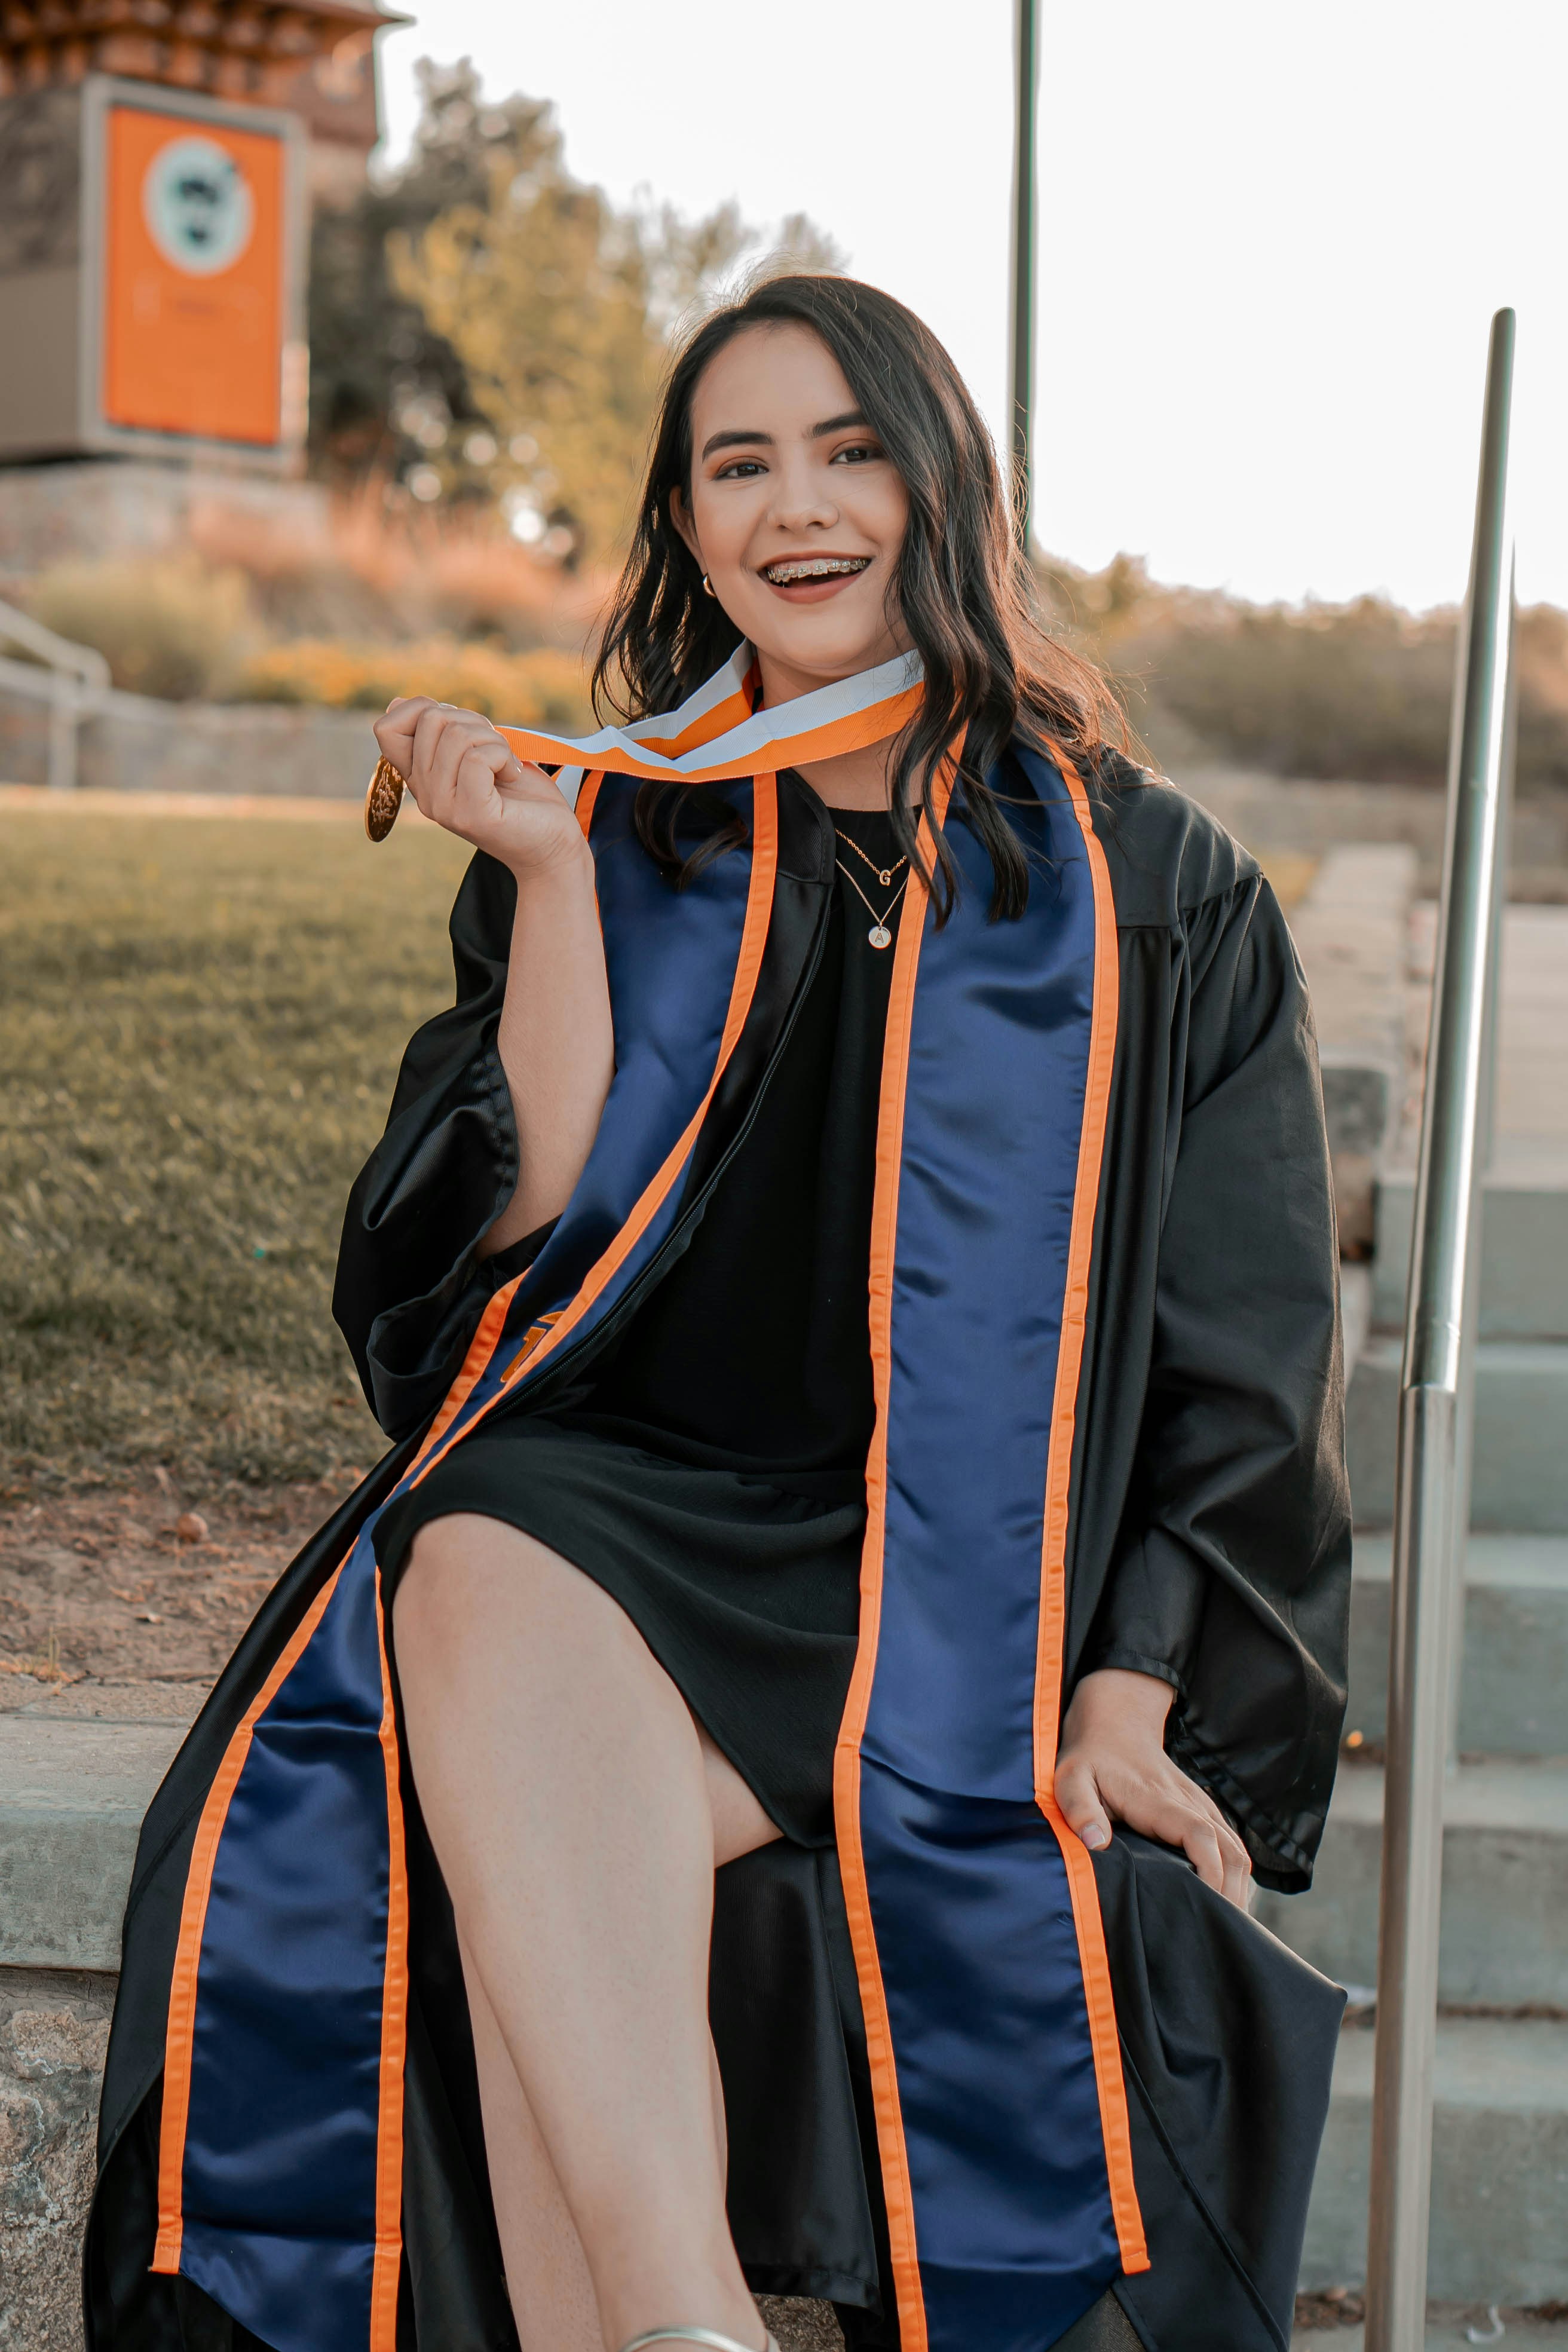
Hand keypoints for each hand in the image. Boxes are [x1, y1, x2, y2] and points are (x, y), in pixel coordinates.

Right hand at [373, 697, 586, 880]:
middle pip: (431, 720)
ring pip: (457, 735)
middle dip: (472, 721)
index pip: (386, 729)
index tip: (460, 725)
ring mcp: (444, 807)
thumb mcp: (475, 751)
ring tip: (506, 765)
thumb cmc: (519, 795)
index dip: (421, 709)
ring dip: (494, 740)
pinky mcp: (470, 814)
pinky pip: (478, 758)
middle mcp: (425, 795)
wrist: (552, 843)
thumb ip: (443, 732)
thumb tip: (400, 702)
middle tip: (495, 749)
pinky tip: (512, 775)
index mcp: (420, 778)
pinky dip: (504, 757)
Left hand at [1055, 1667, 1252, 1908]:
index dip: (1209, 1873)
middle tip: (1216, 1933)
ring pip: (1238, 1851)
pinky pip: (1232, 1846)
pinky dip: (1235, 1875)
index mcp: (1159, 1800)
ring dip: (1237, 1888)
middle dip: (1231, 1894)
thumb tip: (1098, 1844)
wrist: (1116, 1724)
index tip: (1202, 1904)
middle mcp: (1189, 1803)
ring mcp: (1201, 1806)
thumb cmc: (1091, 1758)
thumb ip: (1081, 1809)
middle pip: (1231, 1851)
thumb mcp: (1072, 1779)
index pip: (1200, 1835)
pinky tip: (1225, 1902)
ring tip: (1223, 1926)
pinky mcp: (1204, 1811)